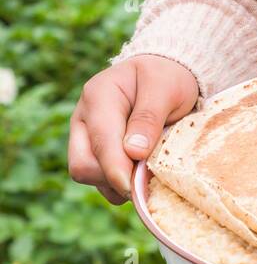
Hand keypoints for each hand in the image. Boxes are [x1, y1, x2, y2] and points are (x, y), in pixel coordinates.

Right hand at [68, 55, 199, 204]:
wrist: (165, 75)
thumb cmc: (166, 78)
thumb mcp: (165, 88)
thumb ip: (149, 117)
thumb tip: (133, 152)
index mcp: (98, 96)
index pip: (100, 141)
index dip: (116, 168)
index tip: (134, 188)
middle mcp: (84, 119)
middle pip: (83, 165)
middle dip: (114, 178)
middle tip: (148, 176)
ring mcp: (86, 138)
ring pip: (91, 178)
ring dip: (119, 184)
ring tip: (150, 169)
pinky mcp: (95, 155)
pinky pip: (102, 183)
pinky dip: (121, 186)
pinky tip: (142, 173)